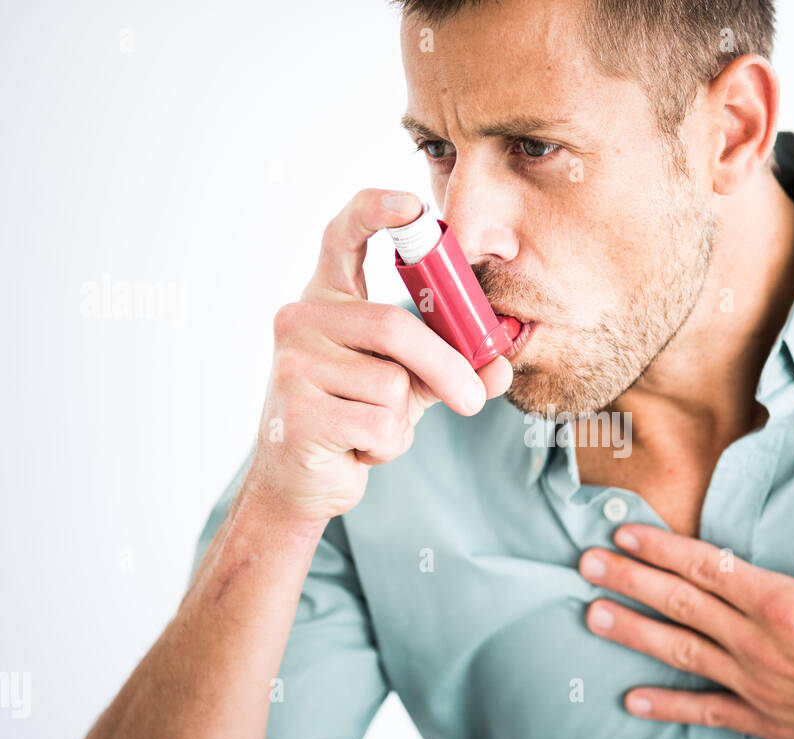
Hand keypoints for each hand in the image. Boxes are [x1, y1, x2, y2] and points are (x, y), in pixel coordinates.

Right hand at [245, 189, 513, 525]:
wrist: (300, 480)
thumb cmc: (354, 416)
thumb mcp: (405, 383)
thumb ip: (451, 365)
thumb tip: (502, 365)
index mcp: (326, 300)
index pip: (342, 237)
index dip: (375, 211)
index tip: (411, 204)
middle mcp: (299, 320)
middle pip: (393, 326)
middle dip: (447, 367)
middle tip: (475, 398)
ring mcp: (291, 366)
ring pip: (390, 383)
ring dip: (403, 419)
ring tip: (372, 428)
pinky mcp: (295, 414)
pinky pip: (378, 424)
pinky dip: (386, 445)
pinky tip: (357, 448)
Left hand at [578, 447, 793, 738]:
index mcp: (783, 602)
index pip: (708, 567)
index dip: (661, 547)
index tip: (623, 533)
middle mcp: (760, 644)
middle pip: (681, 605)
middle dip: (630, 580)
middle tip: (584, 565)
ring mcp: (757, 686)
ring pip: (682, 653)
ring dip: (634, 633)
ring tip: (592, 617)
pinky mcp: (766, 721)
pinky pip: (707, 713)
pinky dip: (668, 707)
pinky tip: (632, 701)